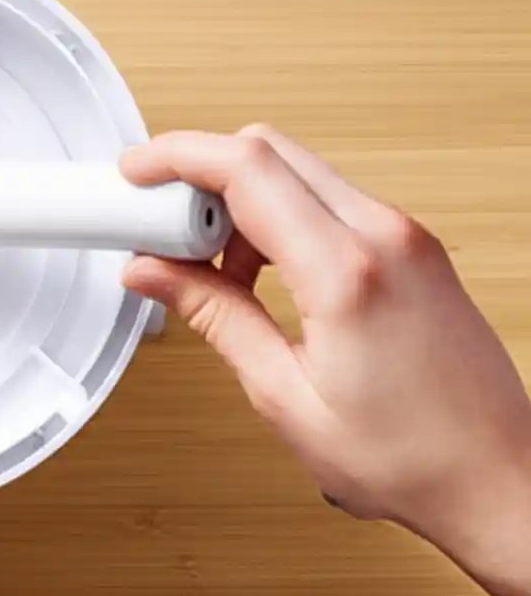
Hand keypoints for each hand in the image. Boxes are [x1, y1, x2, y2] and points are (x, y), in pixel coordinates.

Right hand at [121, 126, 530, 594]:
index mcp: (348, 272)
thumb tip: (153, 273)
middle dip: (202, 174)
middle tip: (164, 230)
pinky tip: (258, 274)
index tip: (136, 173)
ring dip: (241, 201)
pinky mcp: (412, 249)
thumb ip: (214, 317)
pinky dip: (279, 218)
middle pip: (270, 151)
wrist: (499, 480)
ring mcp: (405, 237)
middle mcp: (385, 236)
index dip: (177, 157)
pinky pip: (329, 202)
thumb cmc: (411, 459)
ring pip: (298, 172)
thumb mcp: (284, 394)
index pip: (247, 168)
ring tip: (211, 270)